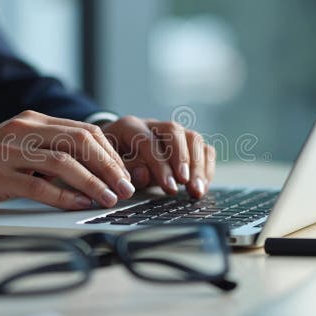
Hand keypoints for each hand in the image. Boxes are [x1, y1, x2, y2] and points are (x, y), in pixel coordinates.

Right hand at [0, 111, 135, 217]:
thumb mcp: (14, 151)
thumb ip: (46, 154)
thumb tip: (89, 173)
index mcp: (31, 122)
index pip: (84, 132)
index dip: (111, 154)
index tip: (127, 175)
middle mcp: (21, 130)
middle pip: (81, 142)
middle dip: (110, 167)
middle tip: (127, 188)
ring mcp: (7, 151)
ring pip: (64, 161)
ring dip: (93, 182)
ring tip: (110, 199)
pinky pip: (38, 186)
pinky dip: (64, 197)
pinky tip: (79, 206)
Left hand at [100, 116, 215, 198]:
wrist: (113, 151)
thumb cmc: (110, 161)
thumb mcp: (109, 166)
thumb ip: (125, 170)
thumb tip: (144, 175)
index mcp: (129, 126)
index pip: (148, 141)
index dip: (161, 165)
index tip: (170, 187)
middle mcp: (152, 124)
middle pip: (175, 132)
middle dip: (183, 161)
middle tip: (187, 185)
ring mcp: (170, 132)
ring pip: (192, 138)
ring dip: (199, 165)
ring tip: (197, 190)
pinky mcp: (185, 142)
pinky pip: (203, 148)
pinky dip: (206, 166)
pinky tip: (202, 185)